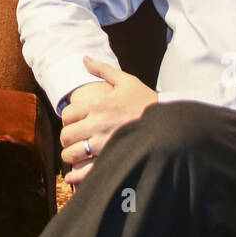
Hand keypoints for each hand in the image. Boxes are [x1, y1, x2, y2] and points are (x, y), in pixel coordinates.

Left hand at [59, 56, 158, 185]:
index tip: (73, 122)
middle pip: (66, 135)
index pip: (67, 114)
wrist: (169, 124)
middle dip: (67, 138)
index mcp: (99, 104)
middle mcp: (98, 124)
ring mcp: (104, 144)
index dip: (67, 119)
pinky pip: (87, 172)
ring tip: (76, 155)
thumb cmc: (147, 102)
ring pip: (72, 154)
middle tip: (73, 140)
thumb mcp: (127, 82)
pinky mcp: (112, 160)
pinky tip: (72, 177)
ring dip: (70, 156)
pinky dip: (76, 177)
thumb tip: (84, 59)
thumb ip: (103, 70)